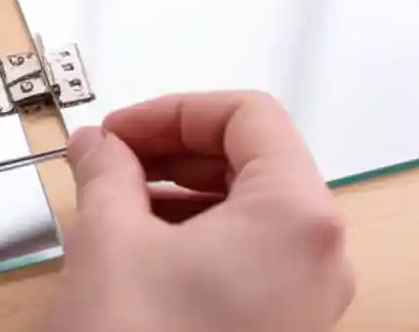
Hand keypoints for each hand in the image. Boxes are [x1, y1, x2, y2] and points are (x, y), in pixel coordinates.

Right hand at [49, 92, 354, 331]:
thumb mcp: (110, 240)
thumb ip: (105, 171)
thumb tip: (98, 146)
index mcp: (296, 216)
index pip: (249, 115)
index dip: (175, 109)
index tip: (124, 129)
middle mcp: (320, 256)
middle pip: (256, 159)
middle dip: (176, 148)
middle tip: (116, 157)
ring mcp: (308, 298)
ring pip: (253, 209)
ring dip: (184, 190)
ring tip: (121, 202)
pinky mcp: (284, 328)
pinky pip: (252, 254)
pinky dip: (200, 233)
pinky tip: (145, 247)